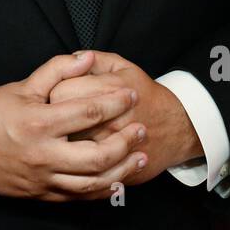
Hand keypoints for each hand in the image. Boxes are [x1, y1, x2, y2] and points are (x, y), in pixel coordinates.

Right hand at [0, 51, 149, 201]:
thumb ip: (57, 70)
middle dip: (126, 142)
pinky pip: (76, 198)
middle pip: (97, 155)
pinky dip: (100, 191)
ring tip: (139, 157)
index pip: (89, 113)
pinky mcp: (38, 193)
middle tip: (142, 129)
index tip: (131, 95)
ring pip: (91, 183)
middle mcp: (42, 154)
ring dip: (121, 170)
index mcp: (38, 123)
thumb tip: (86, 57)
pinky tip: (116, 180)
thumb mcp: (22, 86)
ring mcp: (41, 178)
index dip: (115, 103)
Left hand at [49, 51, 201, 187]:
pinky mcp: (116, 169)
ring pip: (70, 149)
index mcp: (108, 90)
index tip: (54, 94)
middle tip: (57, 116)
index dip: (52, 91)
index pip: (60, 92)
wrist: (177, 127)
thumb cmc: (145, 94)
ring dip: (62, 143)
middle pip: (61, 121)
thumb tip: (69, 60)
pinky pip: (85, 170)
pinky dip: (76, 164)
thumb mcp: (122, 66)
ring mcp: (112, 148)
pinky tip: (77, 154)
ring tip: (65, 135)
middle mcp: (108, 121)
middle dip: (54, 118)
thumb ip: (93, 59)